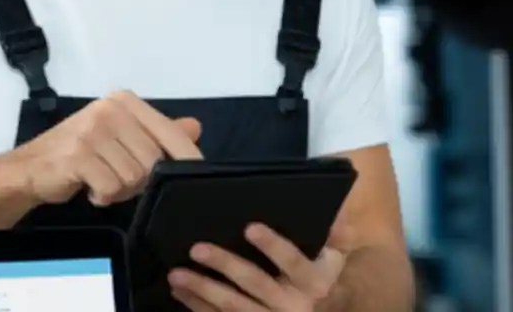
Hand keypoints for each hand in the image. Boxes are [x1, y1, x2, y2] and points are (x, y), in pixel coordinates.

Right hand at [7, 90, 201, 205]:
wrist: (29, 168)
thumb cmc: (79, 152)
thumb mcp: (121, 136)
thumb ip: (157, 133)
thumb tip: (195, 127)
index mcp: (125, 102)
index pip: (170, 132)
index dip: (187, 158)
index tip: (193, 175)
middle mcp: (111, 110)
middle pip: (154, 160)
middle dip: (141, 180)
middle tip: (118, 178)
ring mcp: (93, 131)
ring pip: (135, 177)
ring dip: (121, 190)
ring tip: (101, 181)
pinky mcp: (79, 155)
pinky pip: (111, 187)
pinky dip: (103, 196)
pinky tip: (90, 188)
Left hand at [168, 221, 350, 310]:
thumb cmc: (317, 276)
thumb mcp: (334, 257)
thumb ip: (336, 234)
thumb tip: (336, 210)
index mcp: (315, 283)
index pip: (294, 262)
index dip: (273, 246)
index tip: (250, 227)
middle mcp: (294, 306)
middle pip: (255, 284)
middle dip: (225, 266)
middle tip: (197, 248)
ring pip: (234, 307)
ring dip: (203, 290)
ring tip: (176, 274)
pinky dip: (198, 307)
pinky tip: (179, 292)